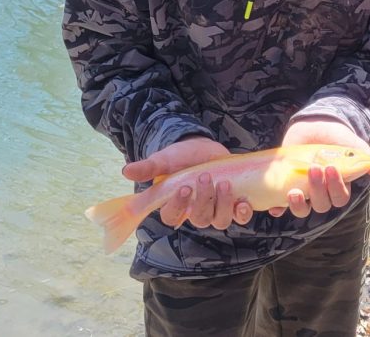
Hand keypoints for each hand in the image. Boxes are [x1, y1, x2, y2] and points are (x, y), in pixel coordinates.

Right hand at [122, 136, 253, 229]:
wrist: (203, 149)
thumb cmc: (180, 157)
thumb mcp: (165, 159)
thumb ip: (148, 167)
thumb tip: (126, 171)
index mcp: (175, 205)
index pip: (172, 216)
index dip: (178, 206)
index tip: (184, 187)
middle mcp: (195, 212)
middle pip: (199, 219)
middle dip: (203, 200)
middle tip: (205, 177)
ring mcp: (215, 209)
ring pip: (220, 220)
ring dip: (223, 205)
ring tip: (225, 184)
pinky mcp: (233, 203)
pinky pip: (240, 216)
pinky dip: (243, 212)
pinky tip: (244, 202)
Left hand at [268, 118, 369, 217]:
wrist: (312, 124)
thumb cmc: (337, 137)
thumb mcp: (355, 148)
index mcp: (339, 186)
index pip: (340, 198)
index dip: (336, 187)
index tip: (332, 168)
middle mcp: (322, 192)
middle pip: (322, 205)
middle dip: (319, 190)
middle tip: (315, 169)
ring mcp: (303, 190)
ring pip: (303, 209)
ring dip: (299, 204)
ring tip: (294, 191)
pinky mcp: (284, 186)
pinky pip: (280, 205)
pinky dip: (278, 208)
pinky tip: (276, 205)